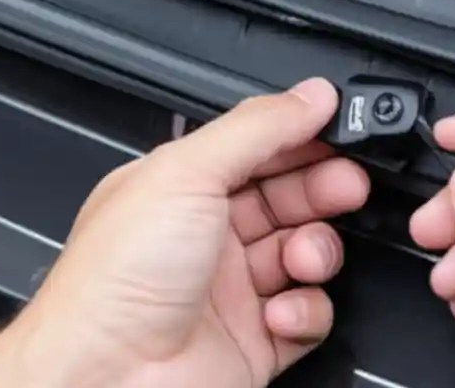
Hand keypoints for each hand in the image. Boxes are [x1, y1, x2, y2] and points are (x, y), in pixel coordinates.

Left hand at [0, 78, 368, 387]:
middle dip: (323, 188)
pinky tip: (282, 310)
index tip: (340, 128)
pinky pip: (307, 316)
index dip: (301, 136)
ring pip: (303, 255)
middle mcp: (205, 237)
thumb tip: (309, 95)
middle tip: (347, 186)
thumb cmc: (115, 282)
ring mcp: (230, 292)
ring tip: (303, 256)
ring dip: (316, 251)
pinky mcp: (253, 343)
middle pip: (287, 197)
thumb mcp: (187, 173)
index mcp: (180, 188)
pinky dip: (307, 311)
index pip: (256, 148)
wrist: (107, 380)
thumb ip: (256, 128)